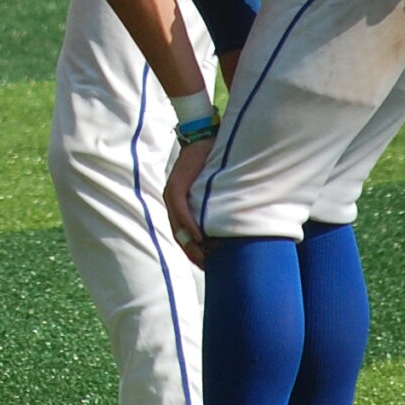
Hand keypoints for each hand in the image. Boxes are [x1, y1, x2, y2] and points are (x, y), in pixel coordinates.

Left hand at [164, 136, 214, 269]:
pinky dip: (190, 224)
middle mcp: (172, 202)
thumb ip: (215, 206)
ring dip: (191, 244)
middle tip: (208, 268)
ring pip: (178, 227)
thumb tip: (233, 226)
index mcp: (180, 204)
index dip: (194, 252)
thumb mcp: (212, 189)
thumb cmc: (212, 163)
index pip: (184, 235)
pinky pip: (181, 210)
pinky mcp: (176, 185)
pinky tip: (199, 237)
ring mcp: (172, 194)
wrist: (203, 137)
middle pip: (179, 235)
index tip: (207, 266)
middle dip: (193, 254)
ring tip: (204, 258)